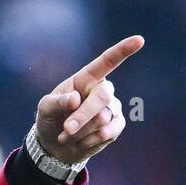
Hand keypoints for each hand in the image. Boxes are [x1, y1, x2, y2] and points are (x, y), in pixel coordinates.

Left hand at [33, 35, 143, 163]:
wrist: (57, 145)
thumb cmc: (51, 119)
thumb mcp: (46, 108)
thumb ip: (57, 102)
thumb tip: (75, 99)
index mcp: (87, 77)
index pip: (107, 61)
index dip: (123, 50)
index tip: (139, 40)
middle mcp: (103, 89)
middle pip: (102, 96)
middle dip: (83, 115)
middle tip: (66, 129)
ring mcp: (112, 107)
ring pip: (102, 118)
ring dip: (80, 131)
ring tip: (68, 134)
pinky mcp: (117, 126)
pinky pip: (107, 132)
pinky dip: (89, 140)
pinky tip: (80, 141)